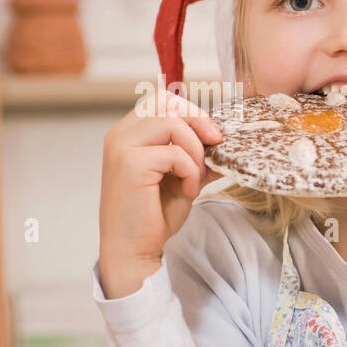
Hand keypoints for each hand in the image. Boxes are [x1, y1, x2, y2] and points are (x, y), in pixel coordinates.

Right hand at [99, 89, 224, 296]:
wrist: (134, 247)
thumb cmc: (153, 214)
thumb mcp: (184, 178)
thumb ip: (199, 157)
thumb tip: (226, 142)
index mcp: (129, 134)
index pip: (162, 99)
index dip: (192, 111)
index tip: (212, 135)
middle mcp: (120, 135)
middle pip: (166, 102)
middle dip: (198, 122)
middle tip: (214, 146)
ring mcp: (122, 147)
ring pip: (172, 123)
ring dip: (195, 150)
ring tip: (195, 176)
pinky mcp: (129, 164)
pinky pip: (174, 153)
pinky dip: (190, 171)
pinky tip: (187, 190)